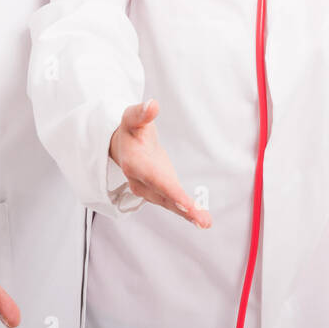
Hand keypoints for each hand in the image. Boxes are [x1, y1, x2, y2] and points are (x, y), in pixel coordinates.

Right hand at [109, 100, 211, 228]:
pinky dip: (188, 212)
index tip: (185, 202)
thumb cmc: (130, 129)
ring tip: (206, 222)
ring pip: (170, 203)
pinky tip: (203, 219)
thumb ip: (141, 113)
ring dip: (188, 214)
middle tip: (201, 219)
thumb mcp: (132, 118)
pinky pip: (174, 203)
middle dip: (183, 208)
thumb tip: (152, 105)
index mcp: (134, 164)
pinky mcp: (160, 191)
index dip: (170, 191)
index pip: (154, 179)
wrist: (122, 145)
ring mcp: (149, 190)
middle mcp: (140, 182)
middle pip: (164, 196)